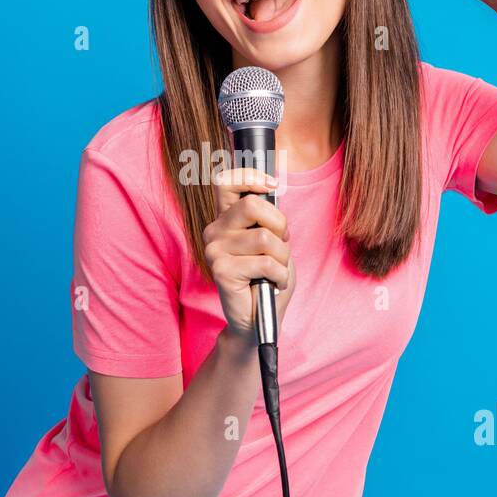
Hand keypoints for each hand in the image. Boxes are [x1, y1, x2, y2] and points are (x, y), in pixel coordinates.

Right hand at [203, 168, 295, 342]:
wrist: (259, 319)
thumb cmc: (268, 278)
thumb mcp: (273, 241)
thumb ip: (268, 217)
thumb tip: (271, 189)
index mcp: (225, 219)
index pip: (226, 181)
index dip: (251, 176)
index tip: (272, 186)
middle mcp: (214, 231)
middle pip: (252, 204)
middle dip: (279, 224)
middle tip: (280, 245)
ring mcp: (215, 250)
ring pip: (265, 238)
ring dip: (282, 258)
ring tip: (275, 271)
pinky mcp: (221, 271)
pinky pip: (266, 263)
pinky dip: (280, 276)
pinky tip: (273, 284)